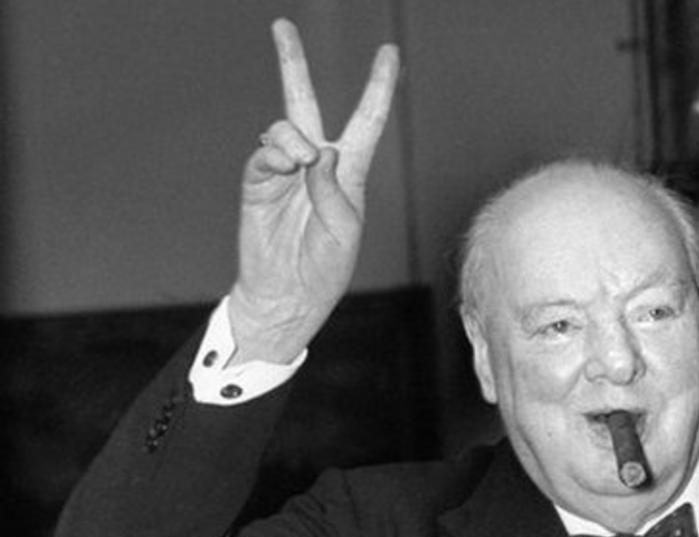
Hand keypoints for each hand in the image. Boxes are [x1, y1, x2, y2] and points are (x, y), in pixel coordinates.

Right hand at [229, 18, 399, 364]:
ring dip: (292, 138)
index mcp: (349, 173)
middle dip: (292, 64)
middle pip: (304, 104)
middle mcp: (316, 164)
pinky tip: (283, 167)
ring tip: (299, 163)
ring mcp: (284, 172)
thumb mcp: (343, 233)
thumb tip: (317, 150)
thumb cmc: (325, 269)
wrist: (286, 296)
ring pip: (284, 127)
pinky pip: (262, 153)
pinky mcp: (257, 184)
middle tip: (281, 26)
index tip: (388, 52)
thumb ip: (334, 191)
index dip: (378, 86)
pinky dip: (273, 154)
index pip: (366, 120)